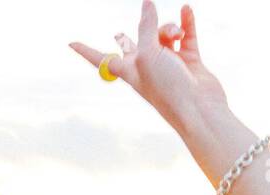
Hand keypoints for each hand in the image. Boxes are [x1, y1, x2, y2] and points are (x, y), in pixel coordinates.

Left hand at [70, 3, 227, 132]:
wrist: (199, 108)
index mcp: (130, 71)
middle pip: (133, 47)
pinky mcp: (189, 61)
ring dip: (170, 27)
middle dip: (126, 40)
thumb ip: (146, 26)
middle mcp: (147, 67)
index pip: (102, 59)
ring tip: (176, 34)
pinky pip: (186, 35)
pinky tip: (186, 10)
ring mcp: (169, 64)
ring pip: (164, 34)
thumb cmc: (168, 87)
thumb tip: (147, 3)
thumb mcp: (149, 53)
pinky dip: (186, 22)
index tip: (70, 43)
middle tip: (117, 34)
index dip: (86, 51)